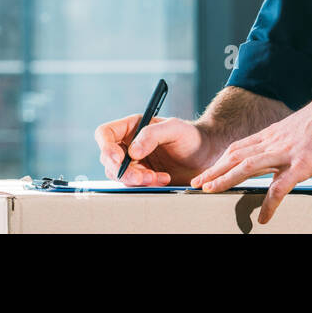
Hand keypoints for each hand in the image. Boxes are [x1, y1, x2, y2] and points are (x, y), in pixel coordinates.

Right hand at [94, 114, 214, 186]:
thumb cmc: (191, 136)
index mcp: (132, 127)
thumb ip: (152, 135)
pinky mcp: (142, 178)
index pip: (105, 134)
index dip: (105, 147)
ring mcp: (134, 162)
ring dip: (137, 180)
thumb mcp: (175, 128)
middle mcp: (129, 144)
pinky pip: (134, 185)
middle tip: (144, 177)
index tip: (118, 160)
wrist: (206, 156)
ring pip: (120, 176)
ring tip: (159, 177)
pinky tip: (164, 179)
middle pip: (108, 160)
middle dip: (124, 171)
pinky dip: (147, 185)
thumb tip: (132, 152)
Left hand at [188, 78, 311, 223]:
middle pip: (236, 156)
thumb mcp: (299, 129)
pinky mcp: (303, 163)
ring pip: (247, 166)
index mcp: (273, 134)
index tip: (207, 170)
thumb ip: (286, 142)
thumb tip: (280, 156)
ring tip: (210, 193)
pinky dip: (269, 203)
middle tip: (196, 183)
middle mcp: (274, 141)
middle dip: (214, 170)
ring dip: (226, 179)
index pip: (239, 147)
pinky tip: (263, 217)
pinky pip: (280, 186)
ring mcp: (287, 152)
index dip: (221, 160)